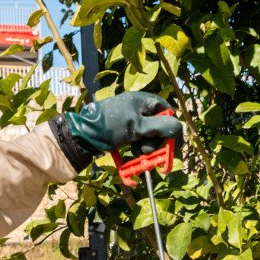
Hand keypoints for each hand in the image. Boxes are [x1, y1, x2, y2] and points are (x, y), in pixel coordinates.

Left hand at [57, 90, 183, 159]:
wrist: (80, 136)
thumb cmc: (109, 127)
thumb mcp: (137, 127)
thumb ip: (160, 127)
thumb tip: (178, 127)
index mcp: (142, 100)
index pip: (166, 110)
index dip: (171, 127)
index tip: (173, 143)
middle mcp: (137, 108)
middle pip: (158, 125)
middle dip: (155, 141)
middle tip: (148, 152)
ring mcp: (128, 121)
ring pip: (147, 136)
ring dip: (145, 148)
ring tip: (135, 154)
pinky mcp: (121, 132)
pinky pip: (135, 142)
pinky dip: (135, 150)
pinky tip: (130, 158)